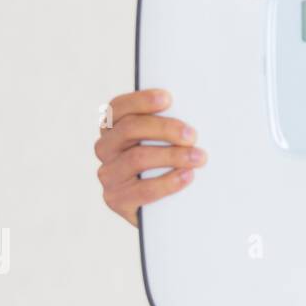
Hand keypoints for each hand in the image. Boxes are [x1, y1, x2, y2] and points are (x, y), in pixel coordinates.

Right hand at [95, 89, 206, 227]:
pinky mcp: (116, 200)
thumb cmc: (171, 162)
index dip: (141, 100)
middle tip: (192, 135)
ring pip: (137, 158)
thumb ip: (171, 126)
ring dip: (172, 156)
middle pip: (130, 129)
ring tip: (199, 158)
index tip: (168, 98)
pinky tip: (187, 176)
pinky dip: (168, 182)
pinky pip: (142, 190)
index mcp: (115, 127)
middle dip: (164, 128)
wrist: (168, 206)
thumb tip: (197, 108)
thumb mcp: (168, 140)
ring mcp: (109, 175)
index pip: (118, 107)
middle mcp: (106, 148)